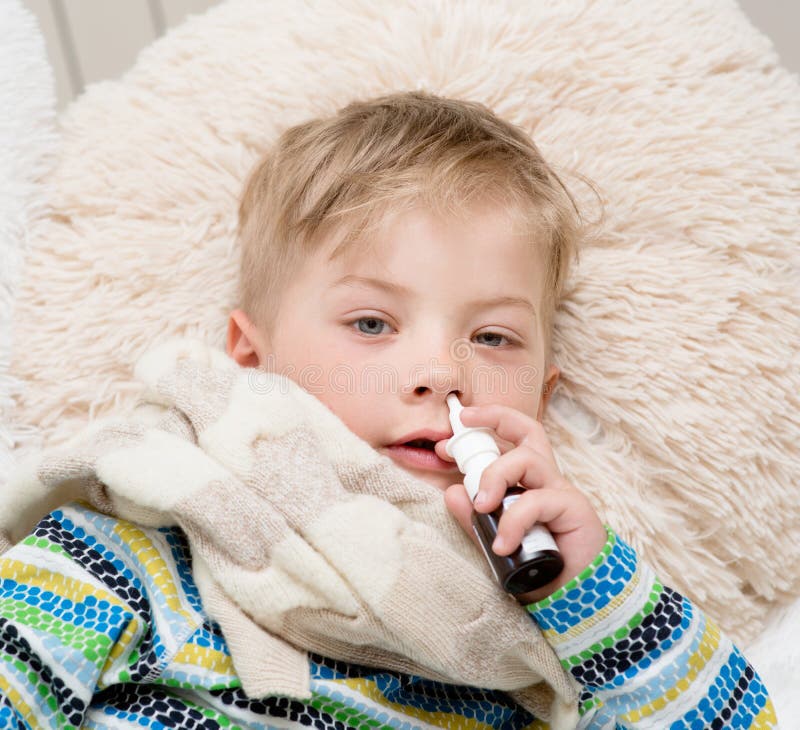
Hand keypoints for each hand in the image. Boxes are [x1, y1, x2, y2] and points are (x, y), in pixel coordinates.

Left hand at [435, 403, 606, 603]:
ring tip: (482, 507)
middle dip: (496, 417)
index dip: (480, 432)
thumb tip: (452, 493)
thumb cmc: (537, 568)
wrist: (572, 599)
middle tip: (464, 426)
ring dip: (495, 477)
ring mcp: (559, 491)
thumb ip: (475, 520)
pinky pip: (536, 501)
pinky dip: (514, 521)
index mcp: (526, 483)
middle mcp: (544, 479)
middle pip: (528, 431)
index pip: (509, 441)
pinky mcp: (573, 507)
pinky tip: (503, 546)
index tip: (444, 444)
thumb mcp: (495, 541)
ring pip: (526, 459)